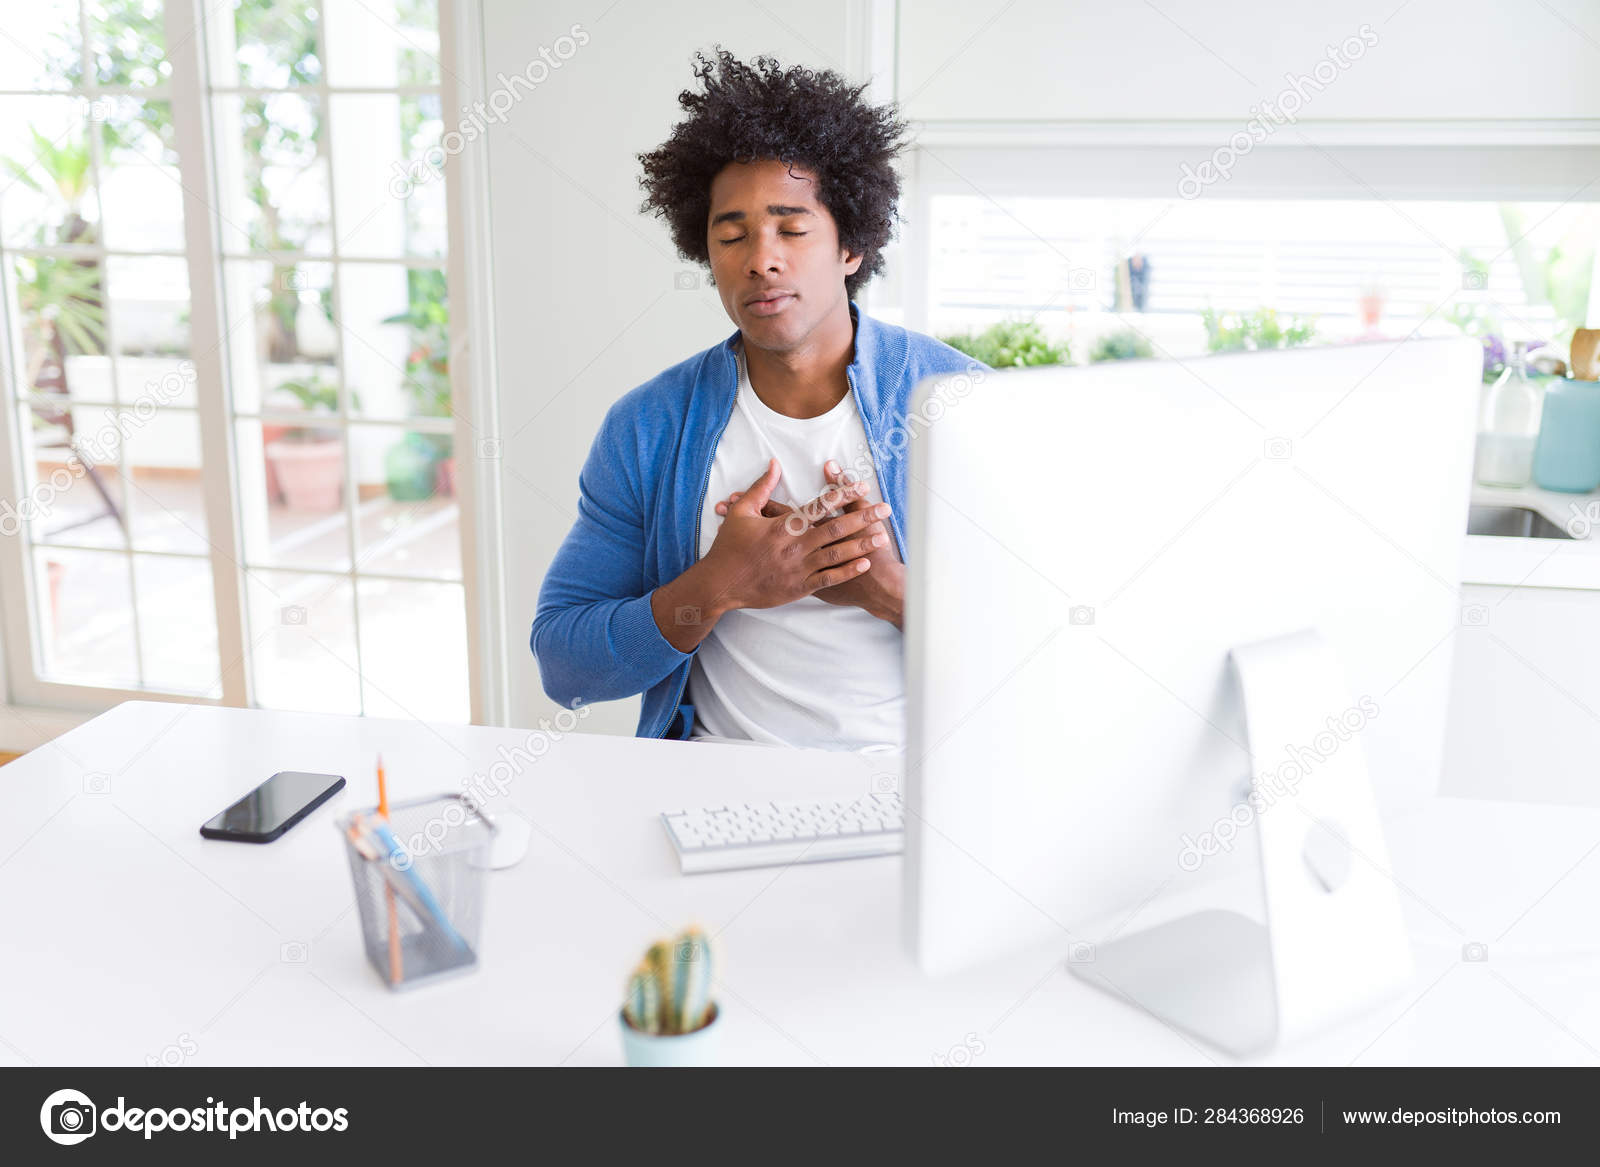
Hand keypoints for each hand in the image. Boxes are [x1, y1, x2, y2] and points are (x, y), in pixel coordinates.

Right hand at [714, 460, 904, 627]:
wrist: (720, 584)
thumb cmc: (729, 547)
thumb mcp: (741, 512)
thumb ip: (761, 488)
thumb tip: (774, 464)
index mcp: (783, 525)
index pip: (819, 505)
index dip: (842, 493)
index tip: (861, 485)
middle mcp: (795, 546)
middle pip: (836, 528)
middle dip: (863, 517)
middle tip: (885, 509)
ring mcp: (799, 568)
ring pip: (837, 554)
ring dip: (862, 544)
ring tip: (883, 535)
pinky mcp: (799, 587)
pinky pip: (829, 578)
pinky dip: (848, 571)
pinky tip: (865, 563)